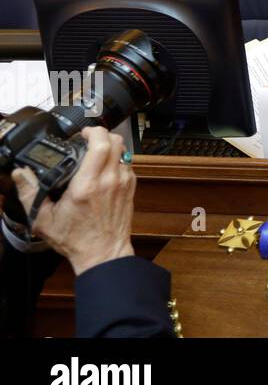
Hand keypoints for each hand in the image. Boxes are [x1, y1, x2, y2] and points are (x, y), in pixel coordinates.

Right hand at [13, 128, 135, 275]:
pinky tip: (103, 167)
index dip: (93, 132)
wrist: (103, 253)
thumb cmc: (75, 239)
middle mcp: (110, 179)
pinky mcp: (131, 187)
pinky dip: (116, 159)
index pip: (101, 144)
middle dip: (102, 134)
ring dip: (110, 146)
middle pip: (116, 141)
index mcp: (88, 184)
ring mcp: (124, 182)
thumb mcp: (44, 219)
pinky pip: (127, 163)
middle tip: (88, 138)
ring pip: (123, 150)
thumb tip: (20, 174)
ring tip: (94, 152)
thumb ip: (30, 194)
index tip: (82, 134)